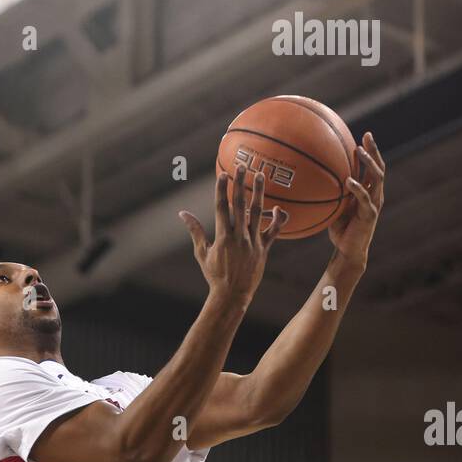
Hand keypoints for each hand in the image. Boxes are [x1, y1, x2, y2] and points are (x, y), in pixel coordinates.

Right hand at [181, 166, 287, 301]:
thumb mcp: (202, 253)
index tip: (223, 174)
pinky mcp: (263, 249)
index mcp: (222, 237)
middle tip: (242, 166)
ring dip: (258, 193)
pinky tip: (279, 208)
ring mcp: (252, 243)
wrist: (232, 295)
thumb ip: (195, 231)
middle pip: (239, 205)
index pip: (221, 208)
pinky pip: (272, 232)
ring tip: (260, 176)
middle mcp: (238, 237)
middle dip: (240, 184)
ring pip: (257, 213)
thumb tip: (182, 214)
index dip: (222, 190)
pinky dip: (276, 220)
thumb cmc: (214, 275)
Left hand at [329, 131, 384, 269]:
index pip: (373, 167)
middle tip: (367, 136)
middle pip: (379, 167)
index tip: (364, 136)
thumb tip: (313, 179)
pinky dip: (357, 188)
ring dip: (369, 163)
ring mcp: (374, 204)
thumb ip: (332, 192)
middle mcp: (375, 195)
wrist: (348, 251)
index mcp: (369, 191)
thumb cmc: (340, 229)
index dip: (371, 151)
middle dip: (374, 150)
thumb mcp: (335, 206)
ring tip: (360, 151)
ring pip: (377, 178)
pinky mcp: (370, 214)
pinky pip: (364, 198)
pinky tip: (348, 180)